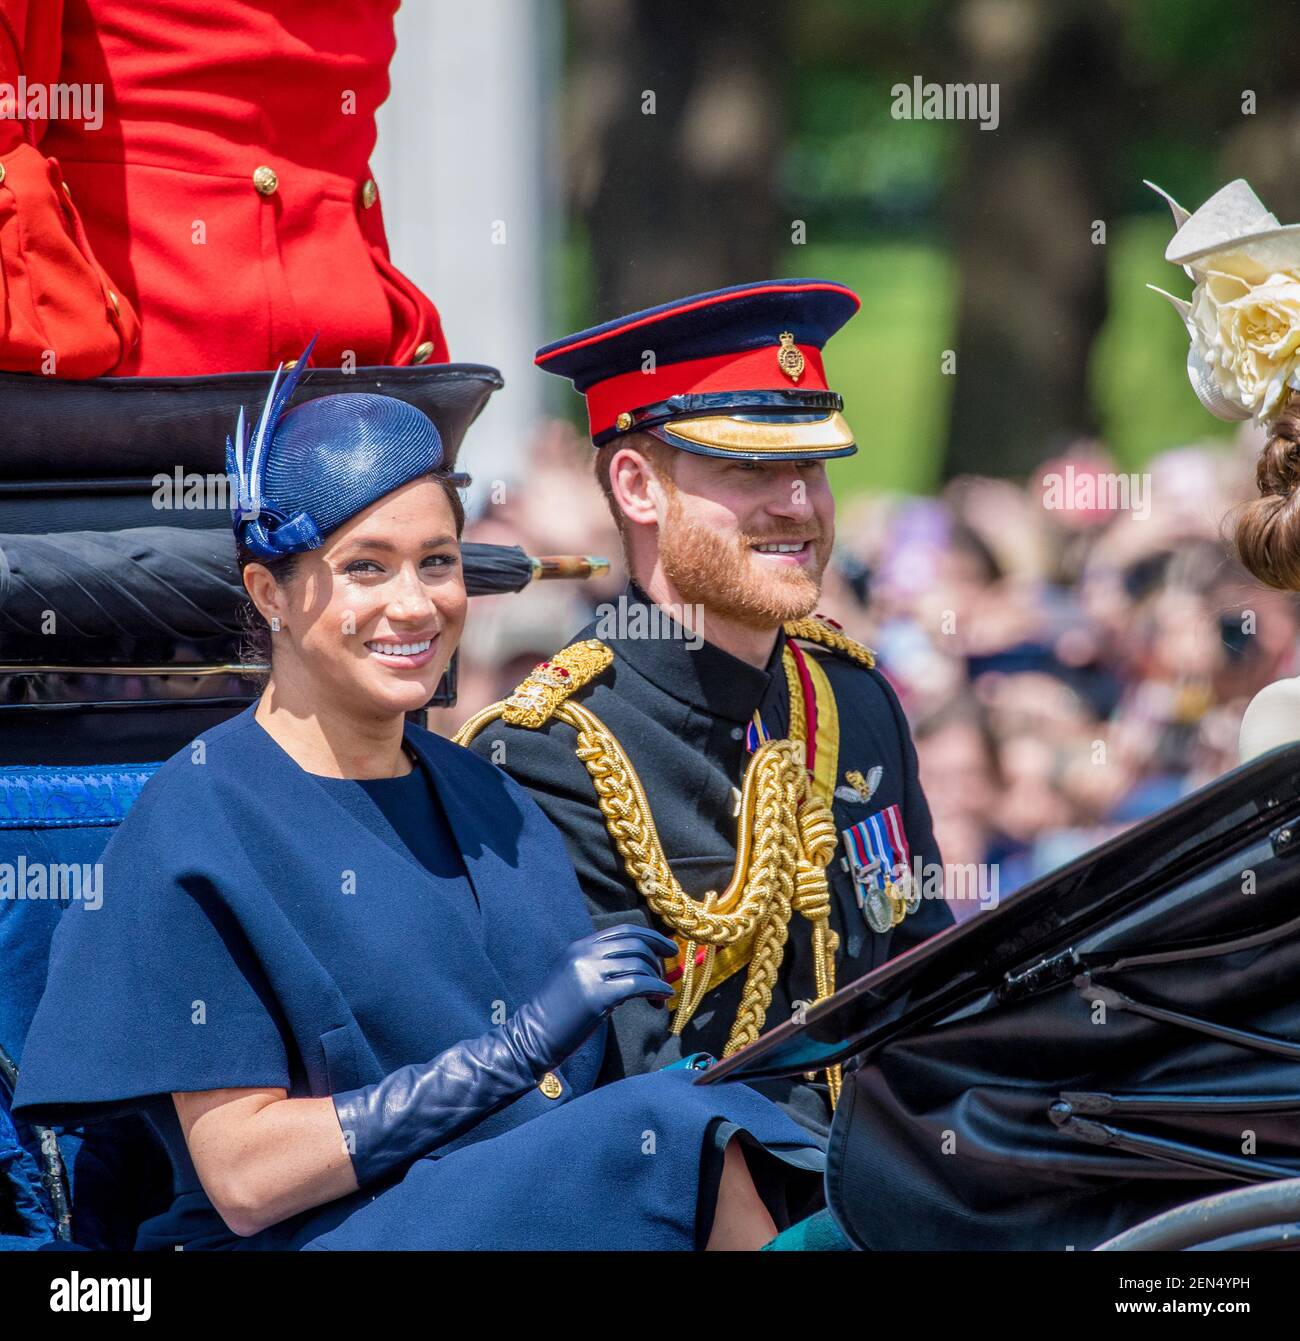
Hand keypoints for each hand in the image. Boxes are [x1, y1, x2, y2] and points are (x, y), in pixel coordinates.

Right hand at [509, 925, 676, 1069]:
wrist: (531, 1036)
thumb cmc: (557, 1014)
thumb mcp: (575, 977)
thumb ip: (601, 966)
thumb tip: (639, 966)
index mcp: (579, 946)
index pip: (624, 931)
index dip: (650, 937)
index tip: (668, 949)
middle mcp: (585, 953)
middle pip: (635, 943)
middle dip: (658, 957)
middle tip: (667, 974)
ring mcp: (590, 973)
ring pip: (639, 962)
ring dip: (658, 978)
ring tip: (661, 996)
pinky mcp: (597, 996)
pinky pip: (638, 984)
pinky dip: (656, 988)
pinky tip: (662, 997)